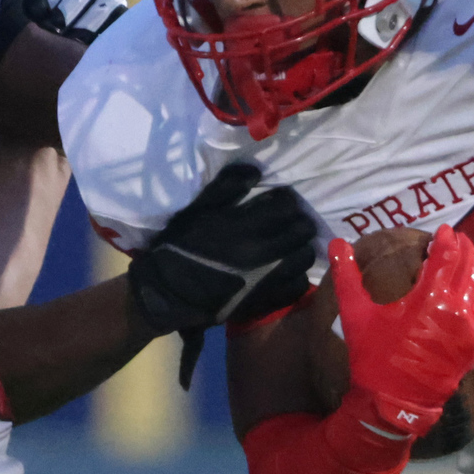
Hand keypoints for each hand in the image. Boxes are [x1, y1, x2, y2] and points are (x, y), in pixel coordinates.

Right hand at [129, 162, 317, 338]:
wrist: (168, 293)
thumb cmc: (179, 247)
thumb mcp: (196, 210)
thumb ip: (226, 188)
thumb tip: (255, 173)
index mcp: (245, 228)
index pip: (287, 206)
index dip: (285, 199)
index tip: (277, 200)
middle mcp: (263, 254)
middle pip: (303, 230)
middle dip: (298, 221)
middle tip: (287, 221)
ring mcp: (268, 280)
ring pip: (305, 257)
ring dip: (300, 246)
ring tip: (289, 245)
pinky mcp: (266, 300)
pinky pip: (298, 285)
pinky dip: (296, 275)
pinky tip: (285, 270)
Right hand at [331, 227, 473, 438]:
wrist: (393, 402)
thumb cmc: (373, 357)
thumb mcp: (355, 315)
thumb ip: (347, 276)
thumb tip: (335, 244)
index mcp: (429, 297)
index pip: (446, 256)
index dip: (447, 240)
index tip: (444, 231)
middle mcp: (457, 310)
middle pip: (471, 269)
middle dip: (468, 251)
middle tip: (462, 242)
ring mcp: (471, 332)